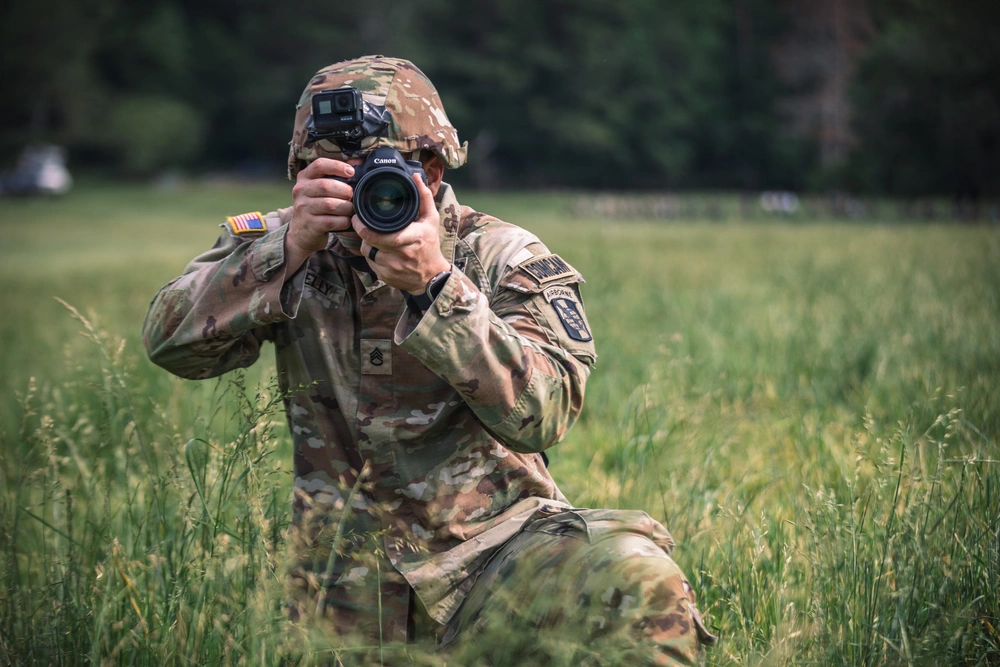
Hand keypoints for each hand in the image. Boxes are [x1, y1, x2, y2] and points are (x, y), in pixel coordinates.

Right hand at [286, 158, 355, 267]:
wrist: (301, 233)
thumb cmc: (316, 207)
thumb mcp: (318, 189)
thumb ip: (334, 177)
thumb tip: (358, 163)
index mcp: (304, 177)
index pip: (319, 165)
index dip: (337, 166)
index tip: (351, 172)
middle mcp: (300, 190)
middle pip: (326, 185)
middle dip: (345, 191)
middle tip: (352, 196)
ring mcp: (303, 208)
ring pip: (330, 204)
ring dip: (346, 207)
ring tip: (350, 210)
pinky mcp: (310, 224)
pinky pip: (332, 221)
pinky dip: (344, 221)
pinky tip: (345, 221)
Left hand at [354, 173, 449, 293]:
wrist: (432, 277)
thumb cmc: (430, 246)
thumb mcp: (431, 220)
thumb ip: (424, 197)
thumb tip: (417, 177)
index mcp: (412, 237)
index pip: (381, 234)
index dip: (364, 227)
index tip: (358, 218)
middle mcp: (401, 254)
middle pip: (369, 242)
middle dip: (362, 232)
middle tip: (360, 224)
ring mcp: (392, 268)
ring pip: (367, 252)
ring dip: (367, 243)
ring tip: (374, 237)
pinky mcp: (385, 277)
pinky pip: (370, 263)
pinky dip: (372, 256)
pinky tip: (380, 251)